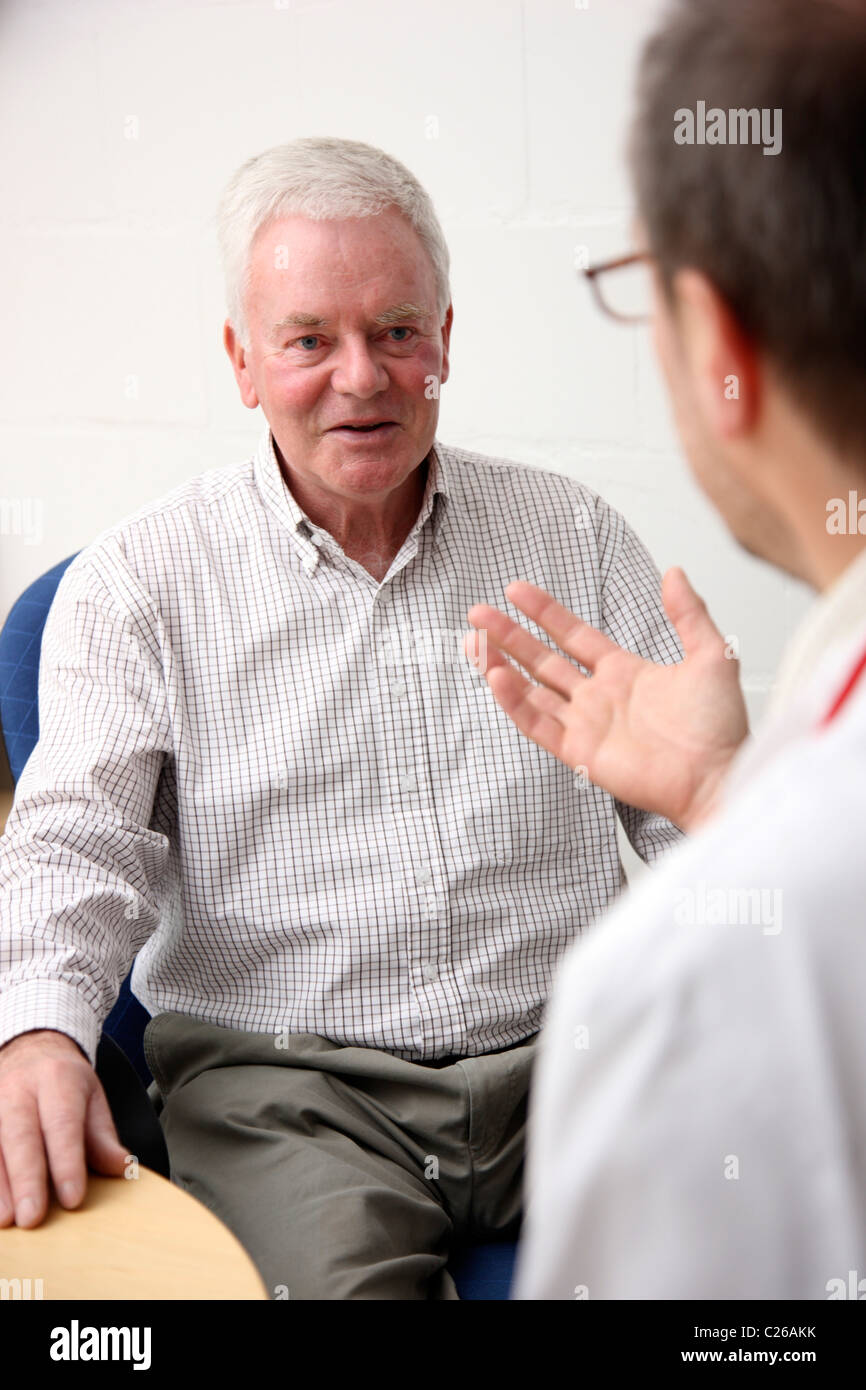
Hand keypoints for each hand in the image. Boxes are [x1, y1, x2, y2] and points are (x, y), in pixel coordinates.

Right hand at [0, 1029, 128, 1227]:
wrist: (29, 1048)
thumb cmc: (63, 1081)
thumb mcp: (91, 1097)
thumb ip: (103, 1137)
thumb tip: (122, 1167)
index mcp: (57, 1079)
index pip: (62, 1122)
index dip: (67, 1161)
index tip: (73, 1198)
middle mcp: (19, 1089)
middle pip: (19, 1134)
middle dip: (26, 1178)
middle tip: (33, 1217)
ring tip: (7, 1220)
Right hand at [465, 567, 747, 830]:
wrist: (718, 775)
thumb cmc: (719, 727)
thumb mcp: (712, 655)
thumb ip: (689, 614)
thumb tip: (675, 572)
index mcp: (624, 673)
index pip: (573, 636)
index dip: (545, 613)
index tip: (517, 591)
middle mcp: (599, 697)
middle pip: (542, 660)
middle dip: (509, 636)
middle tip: (479, 613)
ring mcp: (586, 725)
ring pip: (531, 690)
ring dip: (501, 667)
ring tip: (474, 642)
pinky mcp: (579, 752)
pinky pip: (538, 723)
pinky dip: (514, 702)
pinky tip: (496, 677)